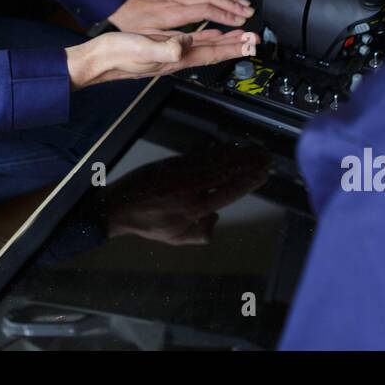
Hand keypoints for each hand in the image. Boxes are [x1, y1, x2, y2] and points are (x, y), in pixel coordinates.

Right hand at [65, 28, 257, 89]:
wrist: (98, 59)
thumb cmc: (117, 55)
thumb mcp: (142, 49)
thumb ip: (165, 48)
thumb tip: (184, 44)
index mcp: (175, 58)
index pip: (211, 53)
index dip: (233, 49)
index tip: (250, 44)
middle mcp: (176, 57)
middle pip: (213, 51)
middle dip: (235, 46)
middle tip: (254, 40)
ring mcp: (170, 52)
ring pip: (204, 46)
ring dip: (224, 41)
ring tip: (240, 37)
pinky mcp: (162, 46)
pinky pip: (190, 42)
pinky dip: (204, 37)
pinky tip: (208, 34)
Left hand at [102, 145, 272, 245]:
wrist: (120, 206)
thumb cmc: (149, 224)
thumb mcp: (177, 238)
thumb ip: (202, 233)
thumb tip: (216, 218)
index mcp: (195, 209)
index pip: (228, 192)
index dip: (247, 182)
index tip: (263, 174)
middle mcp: (191, 189)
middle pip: (225, 172)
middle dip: (247, 163)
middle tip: (265, 156)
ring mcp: (181, 173)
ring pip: (213, 161)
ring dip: (235, 153)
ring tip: (252, 148)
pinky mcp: (171, 163)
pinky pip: (198, 155)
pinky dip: (214, 149)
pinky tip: (226, 145)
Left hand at [107, 0, 254, 32]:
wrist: (122, 4)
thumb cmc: (134, 22)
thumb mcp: (146, 37)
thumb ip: (166, 42)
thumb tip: (187, 45)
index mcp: (174, 12)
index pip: (206, 9)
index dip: (225, 14)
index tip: (240, 21)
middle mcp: (180, 1)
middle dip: (234, 4)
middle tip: (250, 13)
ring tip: (245, 5)